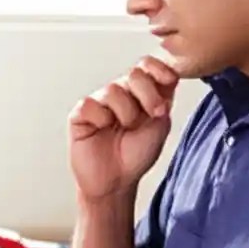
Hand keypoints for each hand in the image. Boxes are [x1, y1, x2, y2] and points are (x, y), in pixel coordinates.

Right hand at [69, 56, 178, 200]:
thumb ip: (164, 99)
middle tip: (152, 114)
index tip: (168, 82)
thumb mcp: (160, 125)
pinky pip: (91, 105)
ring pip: (114, 89)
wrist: (116, 182)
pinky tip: (102, 129)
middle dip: (148, 95)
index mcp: (141, 94)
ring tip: (124, 128)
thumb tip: (165, 78)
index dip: (158, 69)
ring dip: (126, 113)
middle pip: (134, 74)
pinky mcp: (80, 114)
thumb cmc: (135, 156)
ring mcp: (99, 102)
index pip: (148, 65)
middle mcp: (120, 94)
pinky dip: (101, 119)